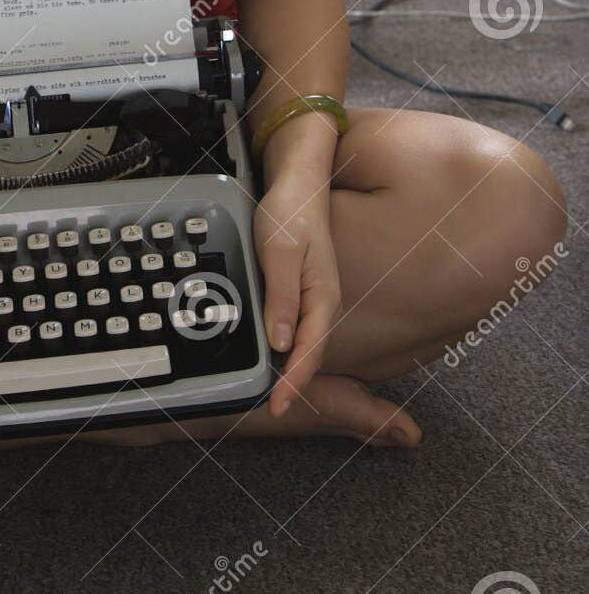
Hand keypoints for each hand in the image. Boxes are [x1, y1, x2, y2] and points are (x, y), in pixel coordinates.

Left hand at [252, 176, 340, 416]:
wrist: (300, 183)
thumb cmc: (291, 212)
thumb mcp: (280, 251)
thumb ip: (282, 296)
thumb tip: (281, 342)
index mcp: (323, 297)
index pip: (310, 352)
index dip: (294, 384)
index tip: (278, 407)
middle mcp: (323, 303)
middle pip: (310, 355)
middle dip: (294, 386)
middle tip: (272, 410)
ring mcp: (314, 298)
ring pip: (304, 344)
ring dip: (290, 371)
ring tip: (273, 395)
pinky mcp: (303, 292)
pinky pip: (297, 329)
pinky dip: (287, 349)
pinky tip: (275, 358)